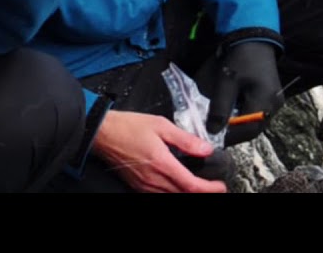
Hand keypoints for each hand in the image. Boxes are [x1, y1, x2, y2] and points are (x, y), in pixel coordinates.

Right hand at [91, 110, 227, 192]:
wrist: (102, 133)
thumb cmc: (127, 127)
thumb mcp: (161, 125)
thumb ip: (185, 139)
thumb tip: (205, 148)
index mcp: (162, 163)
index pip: (192, 185)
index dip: (209, 188)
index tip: (220, 186)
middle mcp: (153, 179)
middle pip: (184, 194)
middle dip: (201, 192)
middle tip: (214, 186)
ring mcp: (144, 185)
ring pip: (172, 196)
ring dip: (187, 192)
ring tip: (198, 186)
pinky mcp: (138, 186)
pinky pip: (159, 194)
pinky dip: (172, 192)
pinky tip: (177, 185)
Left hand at [196, 41, 282, 145]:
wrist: (253, 36)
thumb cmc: (239, 58)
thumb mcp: (225, 82)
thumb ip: (219, 108)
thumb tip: (212, 131)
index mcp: (265, 101)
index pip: (248, 130)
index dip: (229, 137)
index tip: (211, 137)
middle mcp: (274, 105)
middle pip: (253, 129)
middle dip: (234, 133)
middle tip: (215, 132)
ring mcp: (275, 101)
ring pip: (256, 122)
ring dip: (238, 125)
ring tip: (220, 123)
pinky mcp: (271, 96)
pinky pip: (258, 113)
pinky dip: (243, 116)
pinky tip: (230, 112)